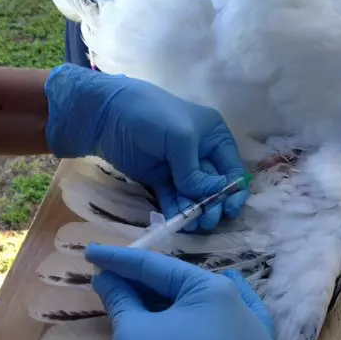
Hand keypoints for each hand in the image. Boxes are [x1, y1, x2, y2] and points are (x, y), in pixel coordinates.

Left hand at [45, 63, 247, 230]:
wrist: (107, 114)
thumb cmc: (152, 115)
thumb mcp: (180, 137)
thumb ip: (194, 170)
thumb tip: (207, 196)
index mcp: (214, 137)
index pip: (232, 168)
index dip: (233, 190)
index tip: (229, 210)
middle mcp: (201, 154)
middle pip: (214, 186)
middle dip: (213, 204)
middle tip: (208, 221)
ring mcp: (179, 169)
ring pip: (193, 195)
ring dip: (194, 211)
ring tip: (192, 225)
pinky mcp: (160, 180)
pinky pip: (172, 198)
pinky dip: (176, 210)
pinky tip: (177, 222)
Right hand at [84, 245, 277, 339]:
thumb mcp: (132, 335)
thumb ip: (120, 297)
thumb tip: (107, 277)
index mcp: (216, 291)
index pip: (158, 268)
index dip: (121, 260)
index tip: (91, 254)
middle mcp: (245, 308)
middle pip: (185, 286)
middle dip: (146, 282)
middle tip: (111, 279)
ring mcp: (257, 339)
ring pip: (208, 308)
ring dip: (173, 302)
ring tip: (139, 297)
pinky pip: (229, 332)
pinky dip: (207, 321)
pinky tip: (197, 312)